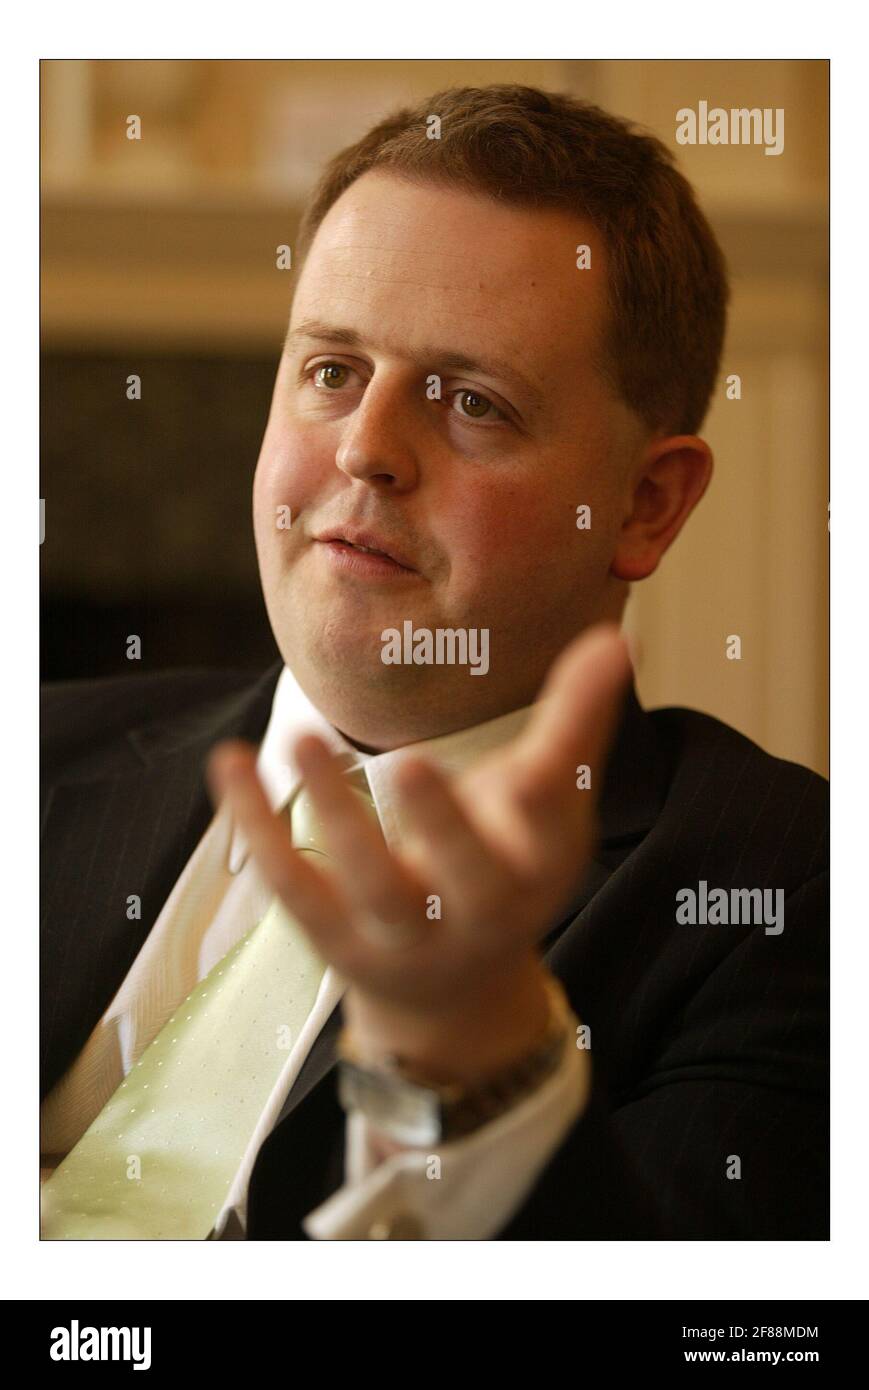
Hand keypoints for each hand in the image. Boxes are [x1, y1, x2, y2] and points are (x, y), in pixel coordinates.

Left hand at [207, 623, 631, 1081]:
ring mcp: (405, 935)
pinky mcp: (337, 941)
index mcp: (539, 869)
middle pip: (466, 879)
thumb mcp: (548, 806)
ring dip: (335, 817)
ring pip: (373, 886)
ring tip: (303, 739)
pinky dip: (259, 829)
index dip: (549, 783)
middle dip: (442, 826)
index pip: (551, 825)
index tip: (540, 746)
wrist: (453, 993)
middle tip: (410, 763)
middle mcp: (479, 912)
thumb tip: (613, 638)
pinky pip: (293, 887)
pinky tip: (230, 765)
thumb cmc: (504, 866)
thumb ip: (574, 722)